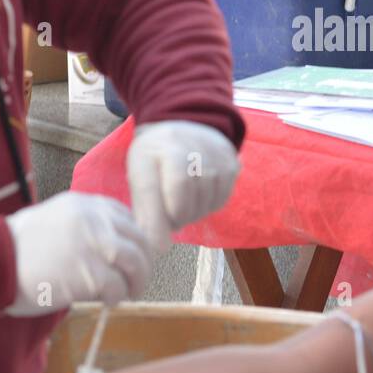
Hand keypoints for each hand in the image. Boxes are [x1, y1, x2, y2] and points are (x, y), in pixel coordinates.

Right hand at [4, 191, 152, 316]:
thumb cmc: (19, 248)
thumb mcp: (55, 221)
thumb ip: (84, 226)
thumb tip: (113, 247)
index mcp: (84, 203)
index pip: (127, 217)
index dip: (135, 239)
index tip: (134, 256)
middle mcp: (93, 218)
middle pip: (138, 238)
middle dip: (144, 262)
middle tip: (139, 280)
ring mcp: (92, 244)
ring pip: (135, 261)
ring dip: (137, 280)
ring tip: (128, 293)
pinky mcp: (88, 272)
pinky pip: (117, 285)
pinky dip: (117, 296)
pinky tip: (108, 302)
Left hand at [127, 121, 239, 254]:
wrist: (187, 124)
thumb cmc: (157, 157)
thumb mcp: (141, 176)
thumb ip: (146, 210)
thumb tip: (157, 247)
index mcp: (156, 149)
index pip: (155, 190)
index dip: (156, 222)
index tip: (158, 247)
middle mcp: (186, 145)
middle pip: (184, 200)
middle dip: (176, 218)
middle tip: (170, 218)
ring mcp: (213, 153)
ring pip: (205, 202)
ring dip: (193, 214)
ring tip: (182, 206)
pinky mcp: (231, 162)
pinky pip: (221, 199)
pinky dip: (208, 207)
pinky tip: (198, 198)